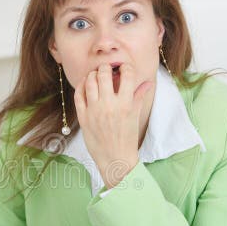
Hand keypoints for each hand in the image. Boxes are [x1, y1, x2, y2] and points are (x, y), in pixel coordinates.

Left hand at [74, 63, 152, 188]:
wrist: (115, 158)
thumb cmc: (127, 138)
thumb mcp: (135, 116)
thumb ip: (139, 96)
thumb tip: (148, 82)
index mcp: (126, 104)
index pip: (127, 74)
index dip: (125, 67)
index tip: (124, 69)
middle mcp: (109, 105)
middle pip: (104, 74)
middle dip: (106, 68)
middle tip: (107, 69)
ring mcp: (94, 111)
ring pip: (89, 82)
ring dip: (93, 74)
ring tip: (96, 75)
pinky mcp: (83, 117)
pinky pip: (78, 95)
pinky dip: (81, 85)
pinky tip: (85, 83)